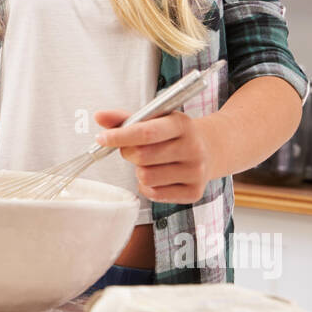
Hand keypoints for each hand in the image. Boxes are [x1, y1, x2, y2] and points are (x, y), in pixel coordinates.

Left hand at [92, 109, 223, 203]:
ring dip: (139, 170)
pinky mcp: (194, 192)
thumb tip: (99, 117)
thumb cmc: (175, 133)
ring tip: (149, 163)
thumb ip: (126, 118)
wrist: (212, 148)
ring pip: (146, 177)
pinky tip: (156, 175)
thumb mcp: (156, 119)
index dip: (120, 136)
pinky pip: (154, 194)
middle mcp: (192, 148)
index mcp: (182, 125)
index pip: (146, 132)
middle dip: (128, 153)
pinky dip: (147, 186)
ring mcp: (195, 172)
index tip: (102, 138)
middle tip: (131, 149)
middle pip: (142, 157)